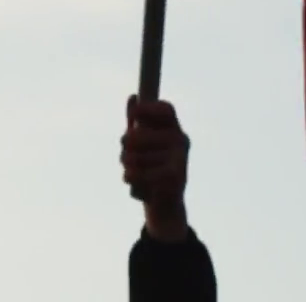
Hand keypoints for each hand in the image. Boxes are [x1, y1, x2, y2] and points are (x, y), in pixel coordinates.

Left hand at [122, 95, 190, 241]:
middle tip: (125, 157)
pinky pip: (136, 174)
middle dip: (124, 147)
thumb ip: (137, 122)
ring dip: (125, 167)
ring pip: (132, 157)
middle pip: (138, 135)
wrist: (166, 208)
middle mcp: (181, 142)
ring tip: (133, 174)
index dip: (146, 108)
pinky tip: (137, 187)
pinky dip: (130, 180)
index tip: (133, 116)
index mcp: (175, 130)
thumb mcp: (145, 144)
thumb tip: (133, 97)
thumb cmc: (152, 170)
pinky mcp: (173, 180)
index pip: (166, 109)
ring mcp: (180, 160)